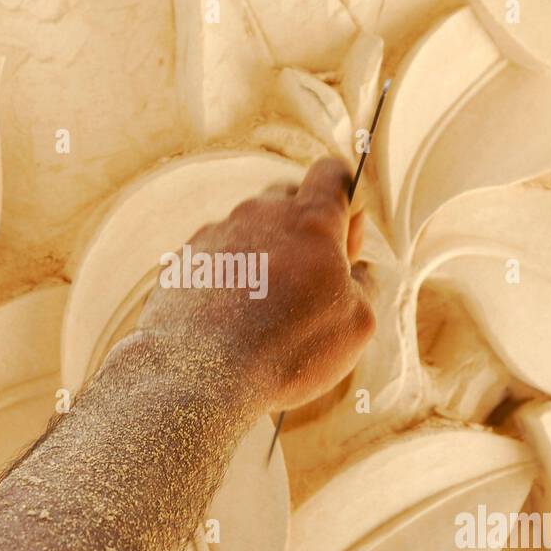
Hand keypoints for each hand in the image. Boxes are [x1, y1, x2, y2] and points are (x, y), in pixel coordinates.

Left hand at [135, 157, 375, 415]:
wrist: (200, 376)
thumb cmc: (288, 350)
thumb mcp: (357, 324)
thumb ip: (366, 284)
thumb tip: (358, 271)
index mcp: (308, 220)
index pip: (333, 173)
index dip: (348, 204)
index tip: (345, 249)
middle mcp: (258, 213)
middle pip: (288, 200)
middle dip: (304, 232)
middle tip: (308, 283)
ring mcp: (214, 233)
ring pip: (248, 230)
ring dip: (264, 258)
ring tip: (264, 310)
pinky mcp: (183, 259)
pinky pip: (215, 257)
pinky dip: (228, 279)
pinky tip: (230, 320)